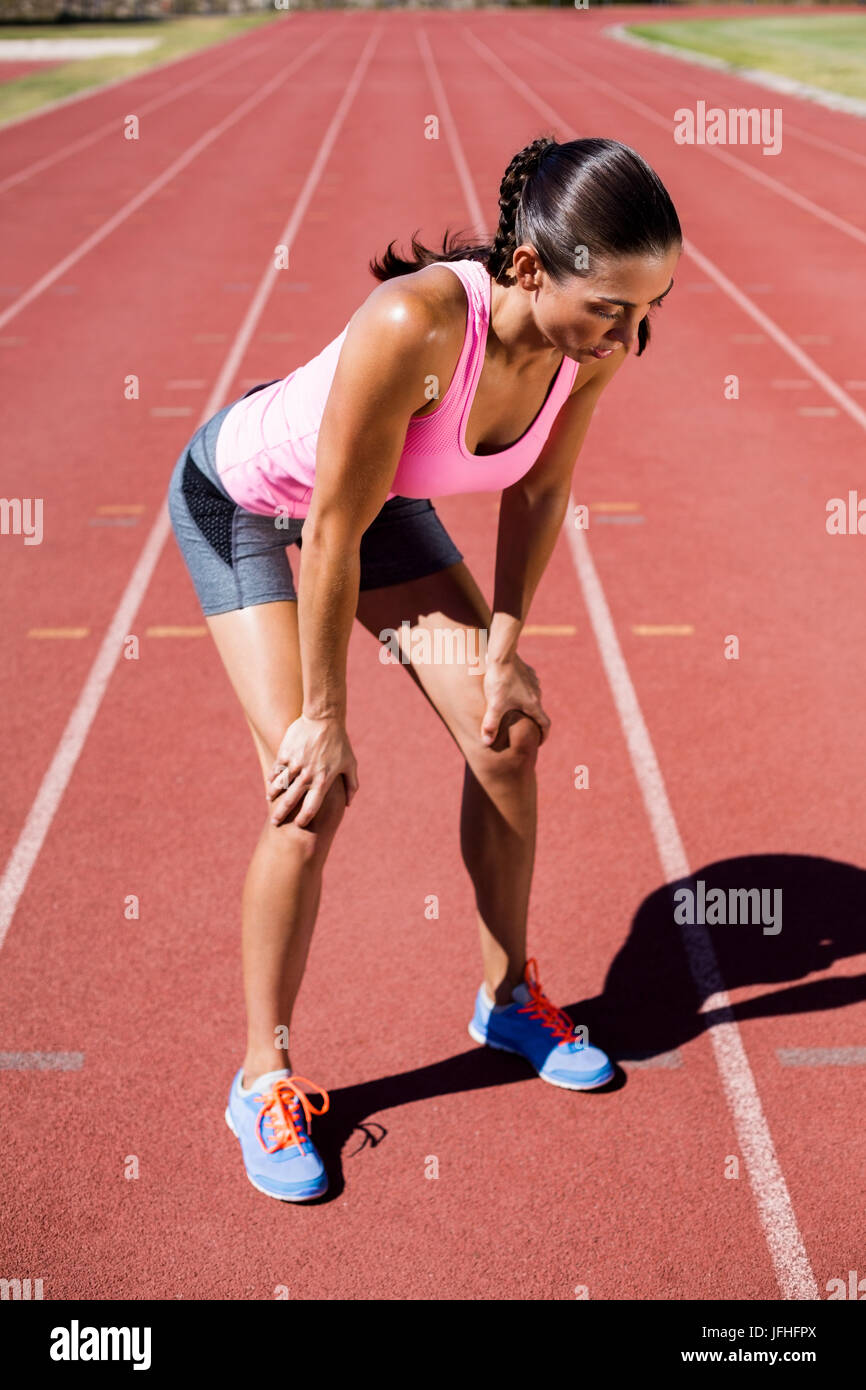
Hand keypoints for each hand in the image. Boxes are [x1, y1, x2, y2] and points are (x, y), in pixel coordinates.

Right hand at [266, 714, 358, 828]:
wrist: (324, 718)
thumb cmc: (340, 742)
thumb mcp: (351, 764)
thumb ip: (352, 785)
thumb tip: (349, 803)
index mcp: (323, 781)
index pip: (311, 807)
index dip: (304, 818)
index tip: (299, 825)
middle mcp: (307, 775)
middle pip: (291, 800)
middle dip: (282, 814)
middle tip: (275, 822)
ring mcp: (295, 764)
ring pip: (280, 785)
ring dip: (273, 795)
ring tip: (270, 800)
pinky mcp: (285, 753)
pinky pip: (276, 770)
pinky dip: (272, 777)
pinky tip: (270, 783)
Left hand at [480, 653, 550, 747]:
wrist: (502, 655)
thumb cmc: (499, 681)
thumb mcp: (494, 705)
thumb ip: (491, 725)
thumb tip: (487, 742)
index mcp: (533, 705)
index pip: (544, 725)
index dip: (543, 736)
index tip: (538, 742)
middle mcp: (537, 694)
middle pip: (538, 711)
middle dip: (531, 721)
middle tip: (522, 728)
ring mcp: (533, 682)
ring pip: (532, 697)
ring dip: (526, 705)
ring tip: (514, 709)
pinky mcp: (527, 672)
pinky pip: (527, 685)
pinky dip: (521, 691)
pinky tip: (510, 690)